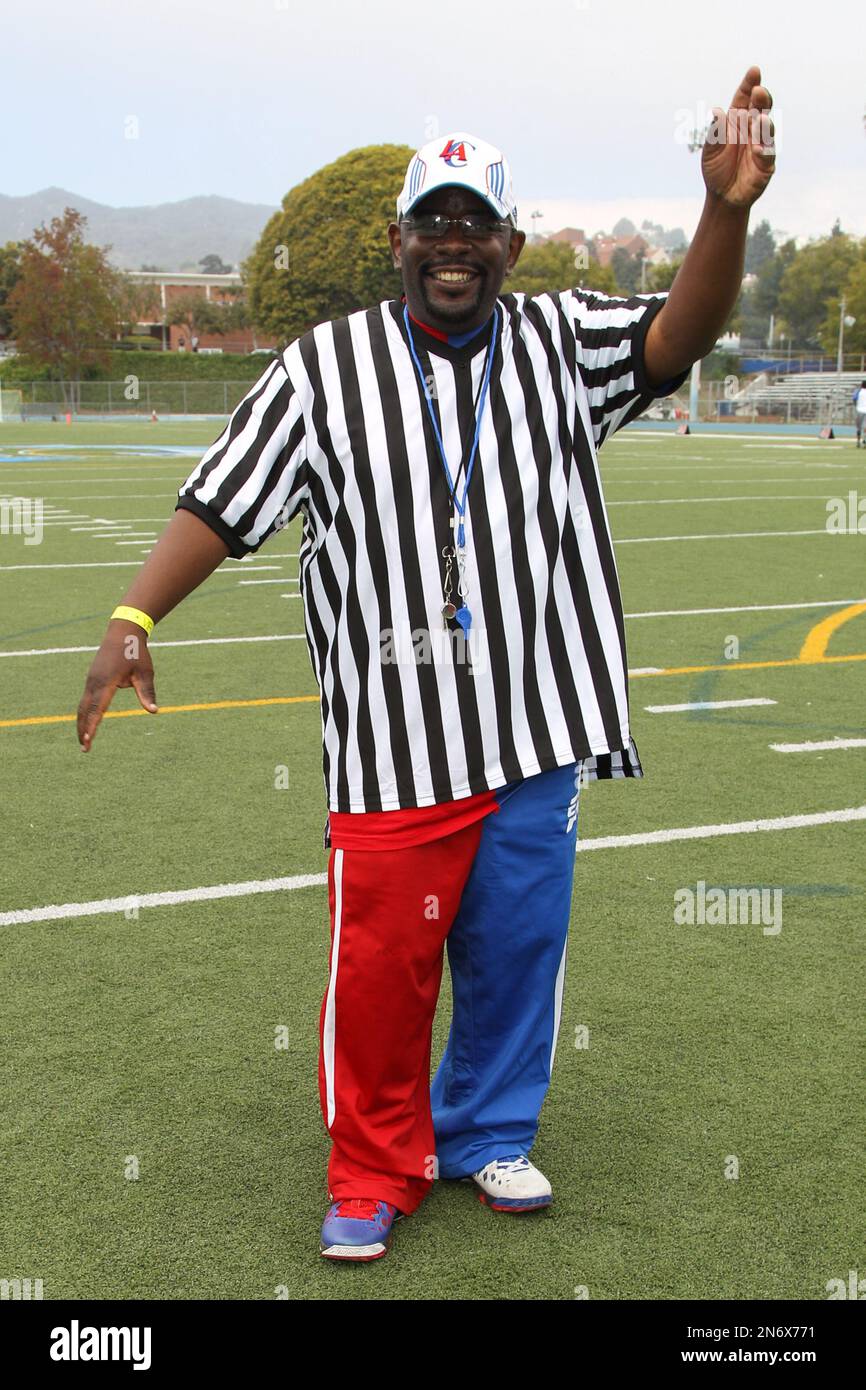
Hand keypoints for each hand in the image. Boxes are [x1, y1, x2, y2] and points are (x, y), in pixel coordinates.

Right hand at [77, 620, 157, 749]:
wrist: (123, 631)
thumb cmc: (136, 652)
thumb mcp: (145, 673)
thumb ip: (147, 692)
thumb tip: (154, 711)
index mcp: (106, 682)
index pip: (96, 709)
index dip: (92, 726)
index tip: (88, 741)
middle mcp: (94, 682)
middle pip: (84, 711)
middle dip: (83, 730)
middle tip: (85, 749)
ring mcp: (90, 680)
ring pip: (82, 706)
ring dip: (81, 722)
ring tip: (84, 740)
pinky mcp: (91, 678)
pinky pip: (84, 699)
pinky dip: (83, 713)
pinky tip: (85, 722)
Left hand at [702, 65, 775, 208]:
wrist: (722, 196)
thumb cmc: (716, 169)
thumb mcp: (710, 150)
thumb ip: (714, 132)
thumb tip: (716, 111)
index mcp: (737, 122)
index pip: (745, 99)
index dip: (749, 85)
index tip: (754, 71)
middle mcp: (752, 130)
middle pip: (761, 109)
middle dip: (761, 99)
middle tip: (759, 91)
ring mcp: (761, 145)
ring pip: (767, 130)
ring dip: (764, 124)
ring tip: (759, 120)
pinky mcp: (766, 164)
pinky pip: (768, 155)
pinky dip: (763, 151)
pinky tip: (756, 149)